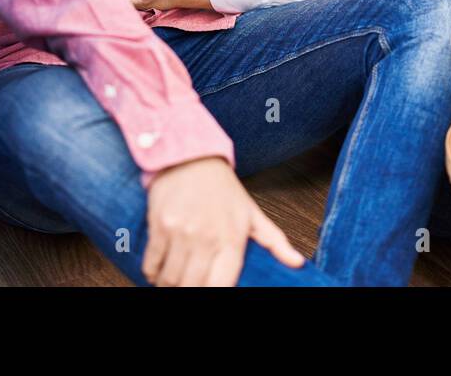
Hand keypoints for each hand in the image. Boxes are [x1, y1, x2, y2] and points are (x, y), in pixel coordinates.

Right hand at [143, 156, 305, 285]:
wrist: (191, 156)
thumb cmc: (223, 189)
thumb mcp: (252, 213)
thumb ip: (275, 241)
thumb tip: (298, 263)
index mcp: (232, 239)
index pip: (221, 286)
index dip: (212, 294)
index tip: (208, 290)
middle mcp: (207, 238)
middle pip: (192, 286)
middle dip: (187, 292)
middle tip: (188, 287)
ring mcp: (182, 233)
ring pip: (170, 279)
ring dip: (169, 286)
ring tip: (173, 283)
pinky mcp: (160, 226)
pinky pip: (151, 263)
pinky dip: (152, 274)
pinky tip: (158, 273)